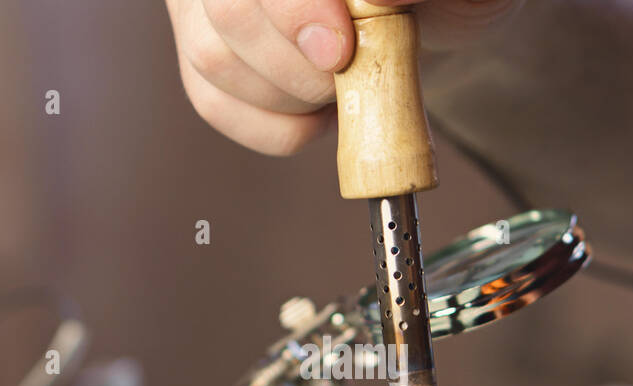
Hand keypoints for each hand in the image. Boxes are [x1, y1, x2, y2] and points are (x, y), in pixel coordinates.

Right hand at [165, 0, 522, 154]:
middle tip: (352, 69)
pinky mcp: (204, 49)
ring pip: (214, 60)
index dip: (294, 14)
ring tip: (343, 85)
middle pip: (227, 14)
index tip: (341, 50)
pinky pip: (214, 102)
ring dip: (292, 95)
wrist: (429, 7)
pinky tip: (319, 113)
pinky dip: (276, 127)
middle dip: (297, 64)